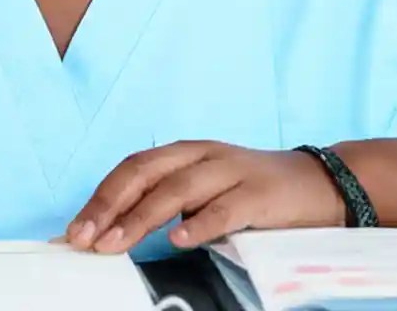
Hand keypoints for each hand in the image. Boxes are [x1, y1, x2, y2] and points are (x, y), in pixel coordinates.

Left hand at [65, 141, 344, 254]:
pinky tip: (180, 240)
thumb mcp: (205, 191)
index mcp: (185, 153)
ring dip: (141, 218)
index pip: (132, 168)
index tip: (75, 229)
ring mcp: (232, 171)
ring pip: (177, 190)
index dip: (101, 197)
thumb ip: (166, 204)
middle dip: (109, 206)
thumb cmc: (254, 192)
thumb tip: (114, 232)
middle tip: (84, 238)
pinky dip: (200, 223)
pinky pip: (225, 209)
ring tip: (116, 243)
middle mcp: (203, 156)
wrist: (322, 183)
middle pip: (145, 173)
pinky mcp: (260, 194)